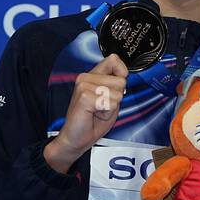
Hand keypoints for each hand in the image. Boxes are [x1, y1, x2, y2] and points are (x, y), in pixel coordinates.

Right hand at [43, 54, 127, 172]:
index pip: (114, 60)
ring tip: (97, 111)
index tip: (115, 88)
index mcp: (92, 76)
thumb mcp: (110, 100)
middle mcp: (86, 78)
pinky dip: (106, 113)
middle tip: (102, 106)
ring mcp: (83, 86)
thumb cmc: (92, 121)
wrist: (76, 139)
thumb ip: (116, 85)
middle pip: (121, 80)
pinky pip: (110, 103)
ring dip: (111, 107)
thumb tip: (124, 75)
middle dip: (117, 98)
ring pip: (117, 93)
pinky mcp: (84, 97)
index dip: (121, 73)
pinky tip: (94, 114)